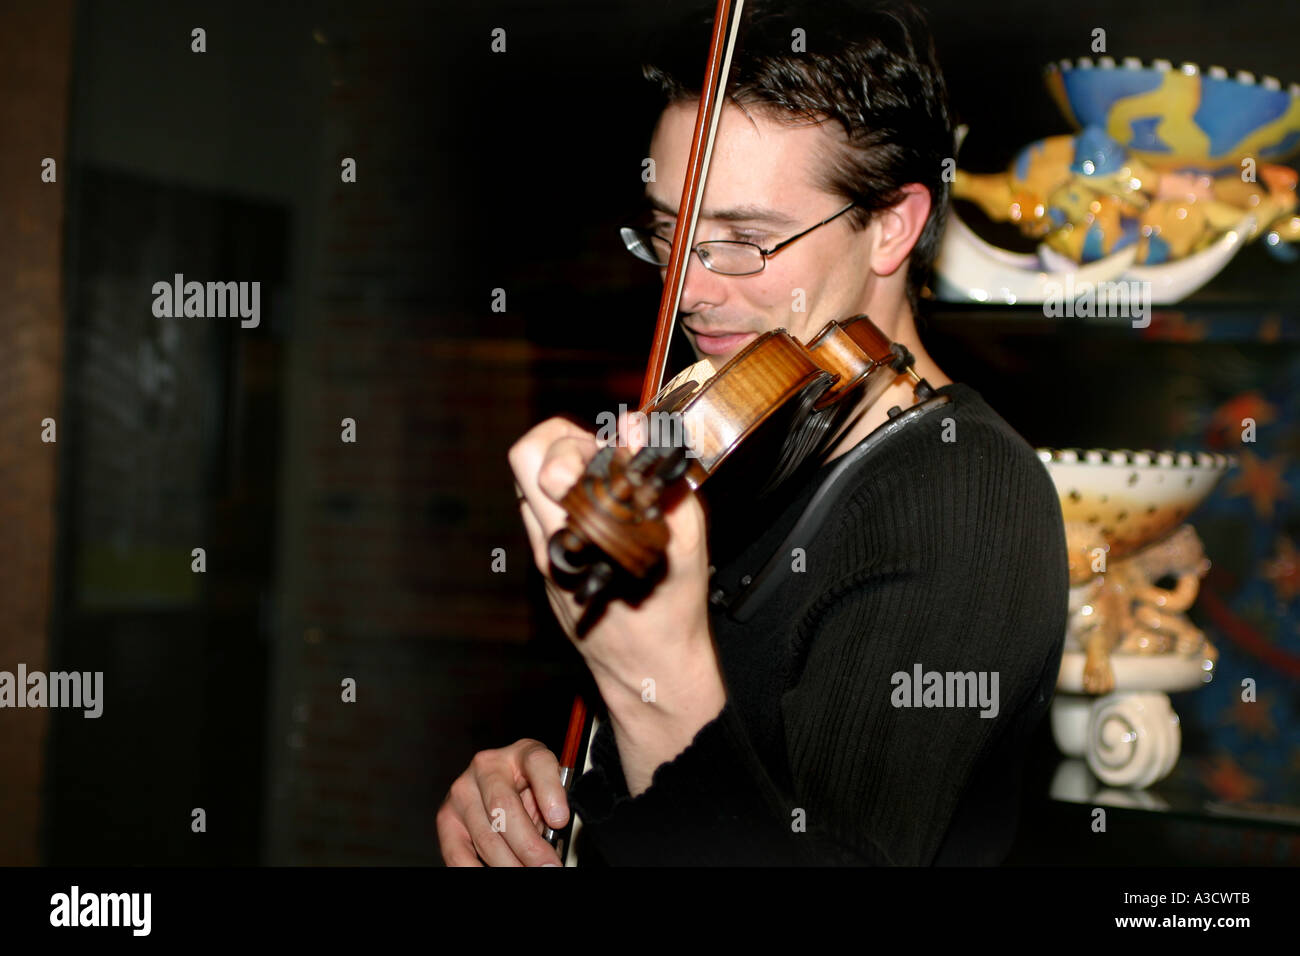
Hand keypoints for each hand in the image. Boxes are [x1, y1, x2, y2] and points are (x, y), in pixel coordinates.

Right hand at [436, 739, 567, 866]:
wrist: (497, 788)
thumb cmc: (529, 791)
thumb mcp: (547, 793)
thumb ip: (551, 812)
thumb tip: (550, 849)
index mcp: (523, 753)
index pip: (538, 762)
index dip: (550, 792)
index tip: (560, 820)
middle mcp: (487, 766)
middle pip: (504, 808)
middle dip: (529, 847)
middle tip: (547, 866)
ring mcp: (462, 791)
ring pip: (485, 837)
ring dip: (508, 864)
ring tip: (527, 872)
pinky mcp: (446, 818)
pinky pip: (458, 854)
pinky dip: (477, 869)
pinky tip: (493, 871)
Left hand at [507, 416, 713, 701]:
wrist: (651, 671)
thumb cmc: (671, 612)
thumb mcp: (687, 543)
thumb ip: (663, 483)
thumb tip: (637, 428)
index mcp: (578, 536)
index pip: (543, 461)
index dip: (580, 441)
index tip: (616, 447)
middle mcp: (550, 544)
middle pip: (524, 462)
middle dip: (565, 443)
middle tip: (604, 456)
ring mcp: (544, 556)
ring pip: (531, 486)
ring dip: (567, 471)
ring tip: (609, 483)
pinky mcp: (548, 566)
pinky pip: (544, 514)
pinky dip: (571, 499)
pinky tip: (606, 512)